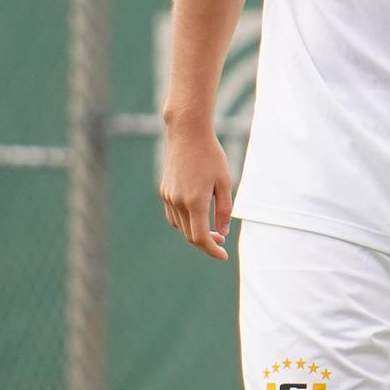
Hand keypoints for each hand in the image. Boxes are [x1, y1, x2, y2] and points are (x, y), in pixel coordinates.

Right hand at [159, 126, 233, 260]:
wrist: (187, 133)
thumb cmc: (211, 155)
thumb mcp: (225, 182)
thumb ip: (224, 209)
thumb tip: (222, 232)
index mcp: (195, 202)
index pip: (201, 238)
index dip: (212, 250)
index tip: (223, 256)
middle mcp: (178, 202)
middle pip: (189, 236)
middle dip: (206, 243)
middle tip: (221, 241)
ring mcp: (168, 197)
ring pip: (180, 226)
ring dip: (195, 232)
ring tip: (212, 230)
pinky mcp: (164, 191)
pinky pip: (173, 215)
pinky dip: (185, 222)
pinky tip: (197, 217)